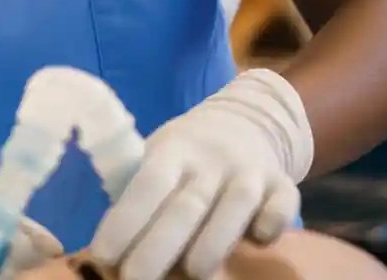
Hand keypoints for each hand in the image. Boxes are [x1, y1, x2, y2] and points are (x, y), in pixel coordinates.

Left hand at [90, 70, 313, 279]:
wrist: (247, 122)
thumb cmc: (188, 156)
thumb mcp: (159, 158)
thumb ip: (140, 193)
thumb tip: (107, 249)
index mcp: (172, 151)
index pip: (146, 186)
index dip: (125, 221)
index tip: (103, 255)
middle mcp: (211, 160)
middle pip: (187, 203)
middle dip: (159, 245)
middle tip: (134, 277)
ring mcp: (250, 171)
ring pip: (235, 205)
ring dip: (214, 241)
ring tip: (192, 273)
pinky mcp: (284, 184)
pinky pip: (281, 204)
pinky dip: (270, 223)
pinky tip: (257, 242)